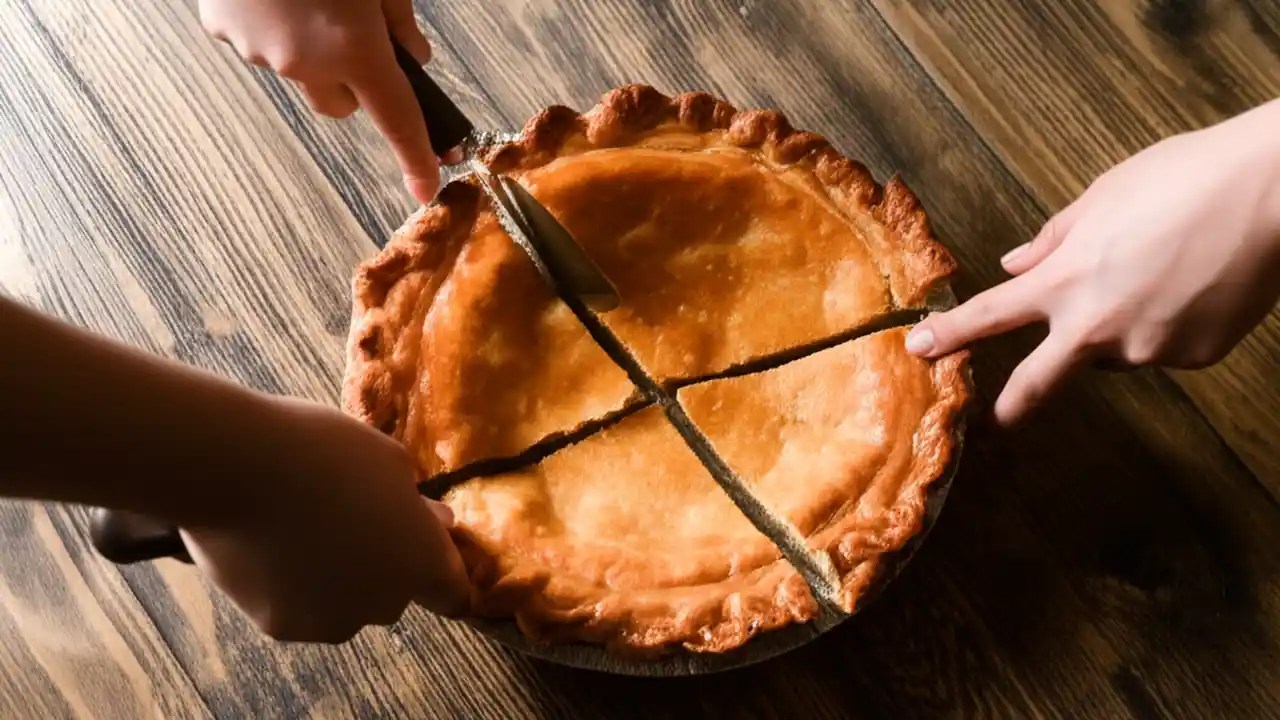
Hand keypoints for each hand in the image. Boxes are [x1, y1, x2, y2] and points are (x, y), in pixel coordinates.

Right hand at [180, 398, 468, 642]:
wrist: (241, 470)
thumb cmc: (328, 451)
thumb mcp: (391, 462)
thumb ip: (417, 504)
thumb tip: (435, 523)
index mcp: (423, 563)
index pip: (454, 596)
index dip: (442, 578)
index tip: (423, 554)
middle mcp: (385, 604)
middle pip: (392, 596)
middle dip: (380, 567)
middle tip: (349, 520)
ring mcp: (331, 621)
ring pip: (341, 607)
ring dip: (332, 581)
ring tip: (299, 531)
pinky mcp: (280, 627)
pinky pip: (294, 608)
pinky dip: (286, 587)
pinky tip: (268, 548)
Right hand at [198, 0, 445, 202]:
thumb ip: (399, 18)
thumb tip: (413, 56)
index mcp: (354, 48)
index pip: (397, 119)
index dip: (416, 157)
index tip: (427, 188)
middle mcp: (305, 63)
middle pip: (342, 104)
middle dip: (356, 84)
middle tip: (356, 33)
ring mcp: (258, 51)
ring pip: (299, 72)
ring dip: (310, 49)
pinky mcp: (221, 31)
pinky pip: (260, 43)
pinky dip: (270, 26)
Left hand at [906, 100, 1279, 425]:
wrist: (1272, 191)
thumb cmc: (1183, 179)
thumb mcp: (1101, 197)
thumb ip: (1052, 241)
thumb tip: (1016, 265)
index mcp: (1065, 280)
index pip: (989, 316)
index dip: (949, 335)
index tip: (920, 349)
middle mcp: (1099, 325)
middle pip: (1038, 382)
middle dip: (1012, 406)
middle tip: (997, 419)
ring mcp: (1147, 348)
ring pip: (1115, 350)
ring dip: (1118, 327)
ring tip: (1159, 271)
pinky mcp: (1193, 356)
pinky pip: (1164, 346)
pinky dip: (1168, 324)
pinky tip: (1194, 284)